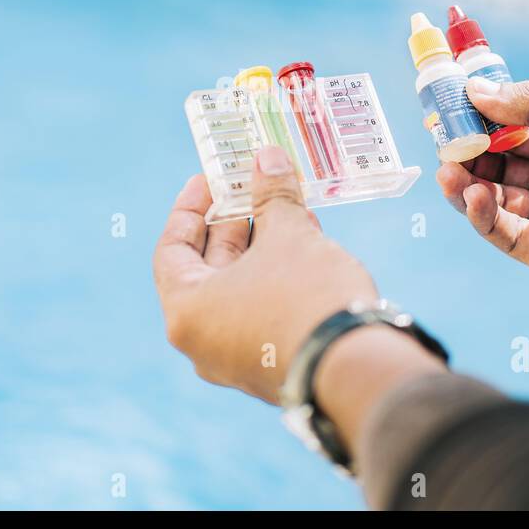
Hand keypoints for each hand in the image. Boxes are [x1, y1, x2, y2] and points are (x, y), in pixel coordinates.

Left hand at [152, 146, 379, 402]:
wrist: (356, 370)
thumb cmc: (306, 296)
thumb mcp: (288, 235)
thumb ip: (272, 196)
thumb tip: (267, 159)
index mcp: (187, 311)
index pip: (172, 249)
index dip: (190, 208)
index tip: (209, 178)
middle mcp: (203, 341)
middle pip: (208, 269)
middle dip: (234, 223)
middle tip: (252, 186)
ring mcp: (237, 359)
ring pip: (241, 289)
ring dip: (262, 246)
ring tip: (288, 208)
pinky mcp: (272, 366)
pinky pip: (263, 311)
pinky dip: (277, 276)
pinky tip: (305, 244)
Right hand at [437, 78, 528, 306]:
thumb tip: (478, 89)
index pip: (512, 125)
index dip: (481, 116)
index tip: (449, 104)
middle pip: (496, 161)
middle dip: (467, 151)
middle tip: (442, 141)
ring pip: (493, 197)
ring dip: (467, 184)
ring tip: (449, 172)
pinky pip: (503, 233)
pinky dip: (483, 215)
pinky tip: (475, 197)